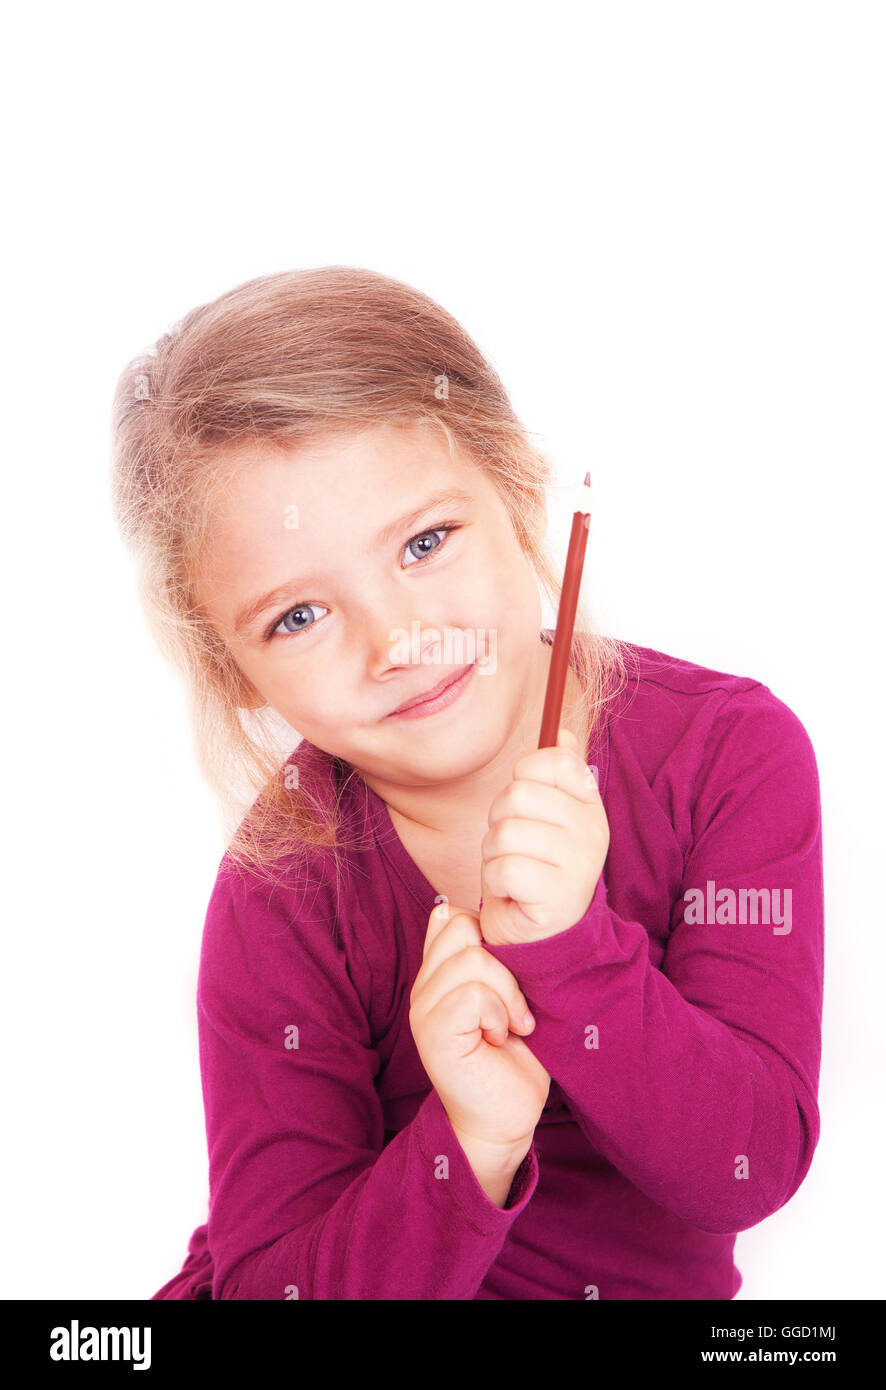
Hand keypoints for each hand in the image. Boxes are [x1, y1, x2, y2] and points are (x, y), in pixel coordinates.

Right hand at [409, 900, 550, 1152]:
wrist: (506, 1117)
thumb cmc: (515, 1057)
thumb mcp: (508, 994)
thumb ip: (492, 957)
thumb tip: (475, 911)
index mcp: (438, 973)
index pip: (451, 915)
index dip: (488, 935)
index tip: (511, 976)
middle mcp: (423, 986)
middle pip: (462, 926)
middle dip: (504, 963)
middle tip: (516, 1005)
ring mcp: (422, 1009)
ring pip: (472, 961)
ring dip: (506, 994)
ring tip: (511, 1025)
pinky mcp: (432, 1033)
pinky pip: (472, 995)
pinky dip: (498, 1014)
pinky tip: (500, 1038)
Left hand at [479, 726, 608, 945]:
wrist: (543, 937)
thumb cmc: (536, 869)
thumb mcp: (548, 818)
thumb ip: (557, 774)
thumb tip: (564, 730)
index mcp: (591, 806)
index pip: (555, 762)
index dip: (524, 777)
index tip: (527, 808)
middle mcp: (593, 831)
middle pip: (517, 795)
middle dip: (499, 822)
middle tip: (515, 849)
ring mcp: (579, 864)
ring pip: (504, 833)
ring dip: (494, 856)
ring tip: (513, 872)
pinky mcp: (557, 896)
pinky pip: (503, 868)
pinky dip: (496, 882)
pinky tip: (513, 893)